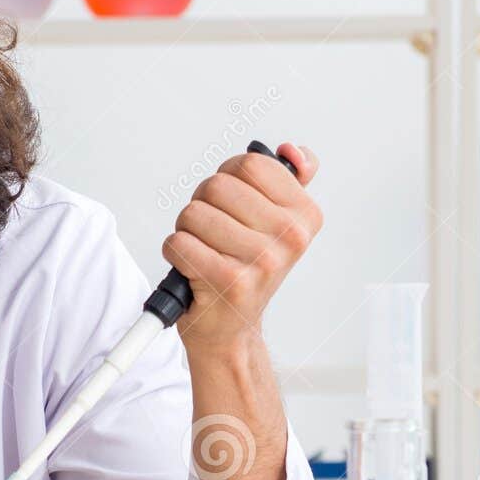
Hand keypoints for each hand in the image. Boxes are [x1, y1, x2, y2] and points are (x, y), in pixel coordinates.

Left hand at [163, 143, 321, 354]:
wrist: (231, 329)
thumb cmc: (247, 269)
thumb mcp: (276, 222)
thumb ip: (288, 179)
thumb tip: (290, 150)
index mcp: (305, 216)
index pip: (250, 164)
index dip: (227, 178)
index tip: (231, 203)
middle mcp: (291, 237)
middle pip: (216, 186)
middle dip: (202, 205)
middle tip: (213, 232)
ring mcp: (263, 261)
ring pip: (193, 214)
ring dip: (186, 231)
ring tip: (205, 251)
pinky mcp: (229, 282)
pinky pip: (178, 243)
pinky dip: (175, 253)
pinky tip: (192, 268)